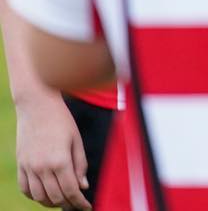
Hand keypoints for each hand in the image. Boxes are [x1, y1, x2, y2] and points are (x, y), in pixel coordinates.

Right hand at [14, 91, 89, 208]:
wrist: (37, 106)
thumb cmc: (61, 120)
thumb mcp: (77, 140)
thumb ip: (80, 165)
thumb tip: (82, 187)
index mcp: (60, 160)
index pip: (71, 191)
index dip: (80, 203)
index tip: (87, 207)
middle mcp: (42, 167)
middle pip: (55, 197)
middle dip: (68, 204)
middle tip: (77, 205)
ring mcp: (29, 167)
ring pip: (39, 197)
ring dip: (51, 202)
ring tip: (62, 201)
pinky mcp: (20, 164)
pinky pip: (25, 188)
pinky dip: (34, 196)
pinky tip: (44, 194)